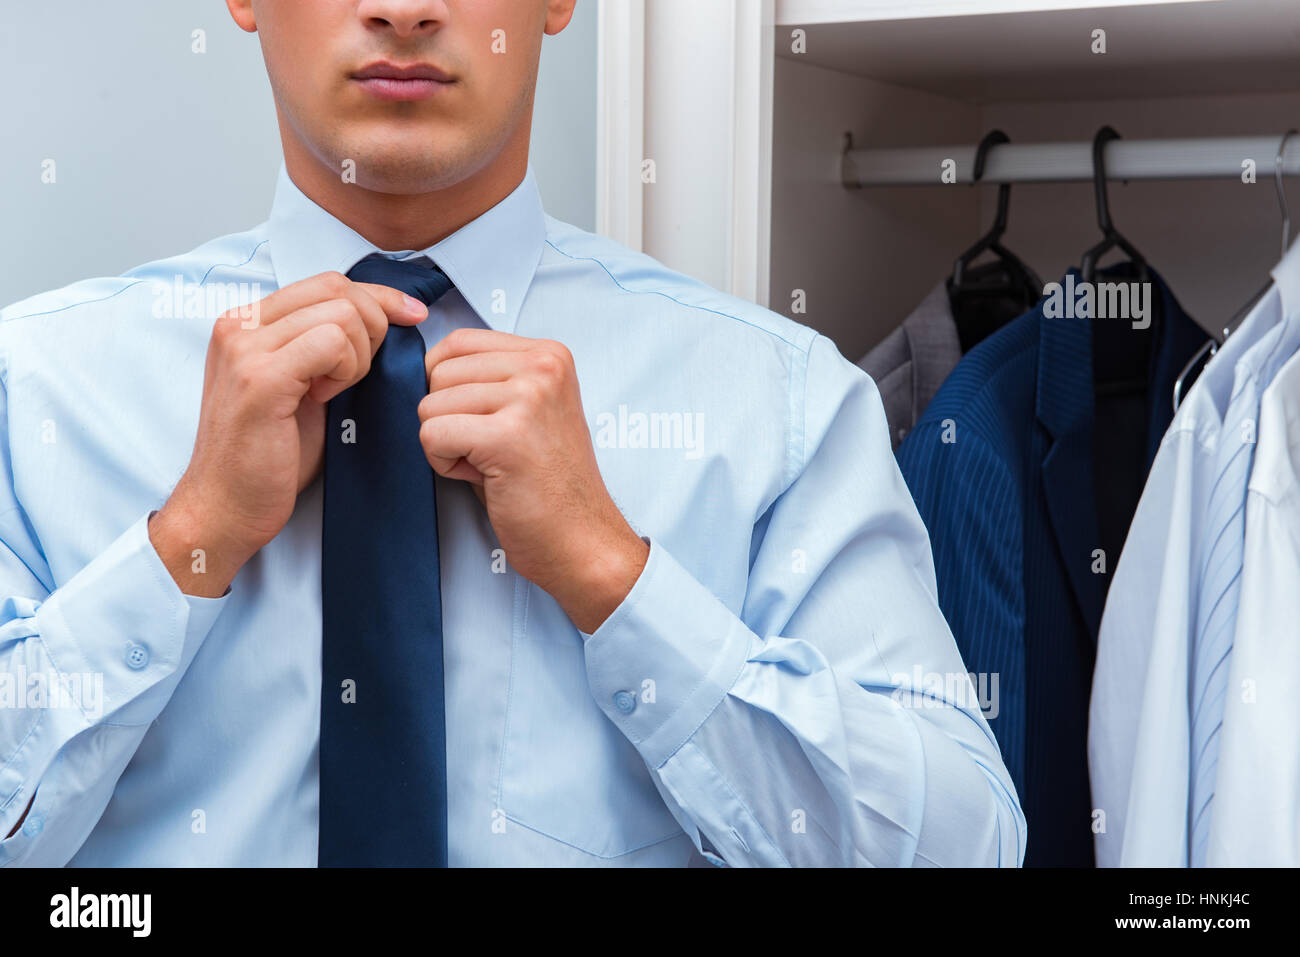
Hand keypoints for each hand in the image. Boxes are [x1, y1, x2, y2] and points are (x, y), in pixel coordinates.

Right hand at [150, 271, 427, 596]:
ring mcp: (245, 348)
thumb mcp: (300, 383)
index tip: (413, 316)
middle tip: (356, 376)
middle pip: (339, 290)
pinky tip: (326, 398)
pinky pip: (333, 342)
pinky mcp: (260, 378)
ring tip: (333, 392)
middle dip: (373, 328)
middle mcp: (239, 324)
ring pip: (342, 314)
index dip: (379, 297)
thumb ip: (322, 344)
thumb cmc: (268, 455)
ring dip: (358, 356)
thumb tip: (384, 315)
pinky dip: (347, 369)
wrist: (226, 505)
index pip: (328, 282)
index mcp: (247, 321)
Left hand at [418, 328, 647, 631]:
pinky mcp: (507, 436)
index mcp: (549, 354)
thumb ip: (488, 379)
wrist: (582, 540)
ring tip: (489, 464)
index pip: (459, 341)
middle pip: (439, 371)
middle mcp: (543, 366)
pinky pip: (431, 434)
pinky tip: (481, 476)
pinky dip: (443, 463)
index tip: (482, 422)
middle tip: (488, 450)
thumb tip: (421, 368)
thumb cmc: (547, 484)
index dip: (448, 386)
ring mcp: (528, 398)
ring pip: (430, 404)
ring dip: (446, 442)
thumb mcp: (526, 411)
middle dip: (447, 417)